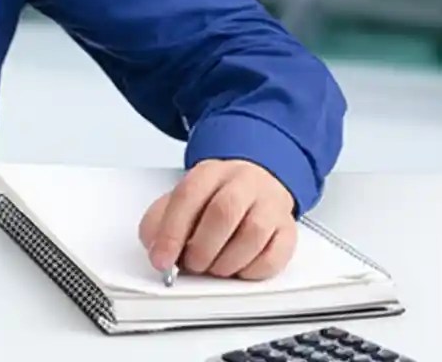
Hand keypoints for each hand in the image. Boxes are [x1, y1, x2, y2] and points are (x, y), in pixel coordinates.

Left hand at [138, 159, 297, 280]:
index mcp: (210, 172)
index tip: (161, 260)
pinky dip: (252, 270)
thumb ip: (160, 221)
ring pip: (253, 234)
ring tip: (213, 267)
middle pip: (224, 212)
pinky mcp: (287, 228)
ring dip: (227, 262)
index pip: (188, 197)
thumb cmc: (214, 198)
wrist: (256, 184)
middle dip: (202, 248)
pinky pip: (275, 254)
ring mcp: (270, 204)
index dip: (171, 232)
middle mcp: (243, 183)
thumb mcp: (181, 201)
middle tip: (191, 265)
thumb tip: (154, 249)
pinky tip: (238, 269)